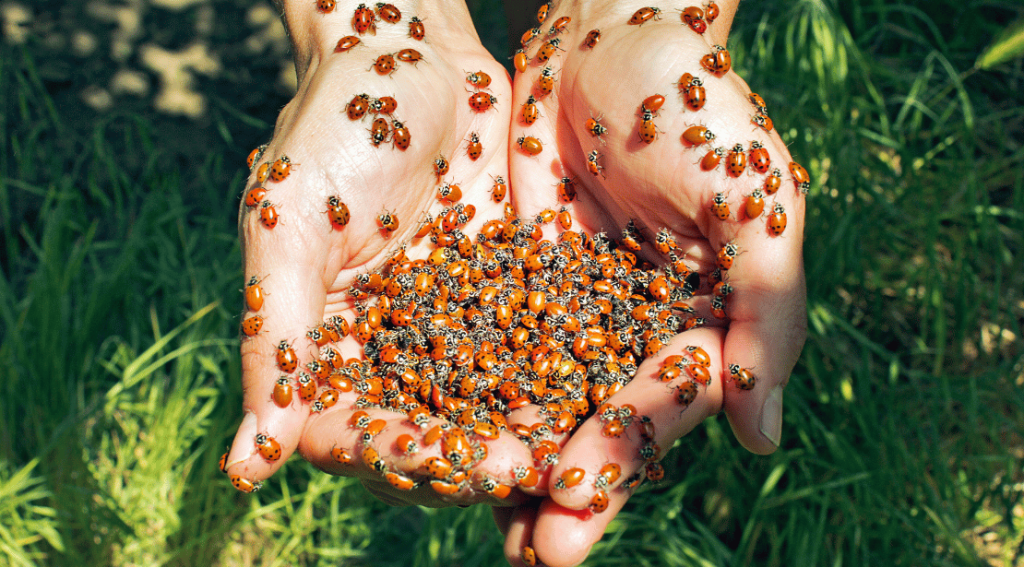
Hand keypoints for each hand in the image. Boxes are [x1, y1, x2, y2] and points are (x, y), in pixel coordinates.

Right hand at [223, 0, 542, 507]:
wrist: (414, 54)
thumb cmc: (332, 125)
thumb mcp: (291, 226)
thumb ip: (277, 340)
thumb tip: (241, 470)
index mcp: (322, 347)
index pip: (352, 433)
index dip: (399, 457)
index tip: (451, 464)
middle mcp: (387, 350)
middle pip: (429, 432)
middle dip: (478, 458)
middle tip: (534, 470)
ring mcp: (452, 325)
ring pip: (489, 403)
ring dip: (528, 431)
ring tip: (575, 447)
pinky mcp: (508, 292)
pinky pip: (537, 345)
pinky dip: (565, 373)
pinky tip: (603, 387)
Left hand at [499, 1, 806, 564]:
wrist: (610, 37)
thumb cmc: (698, 106)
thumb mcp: (753, 200)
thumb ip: (767, 312)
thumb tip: (761, 439)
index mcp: (706, 324)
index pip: (666, 404)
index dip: (627, 452)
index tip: (580, 496)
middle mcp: (639, 333)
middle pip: (606, 424)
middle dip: (576, 487)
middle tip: (541, 553)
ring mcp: (577, 315)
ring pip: (549, 405)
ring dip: (523, 470)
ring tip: (497, 536)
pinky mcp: (518, 288)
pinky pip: (494, 354)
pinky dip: (475, 402)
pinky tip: (445, 448)